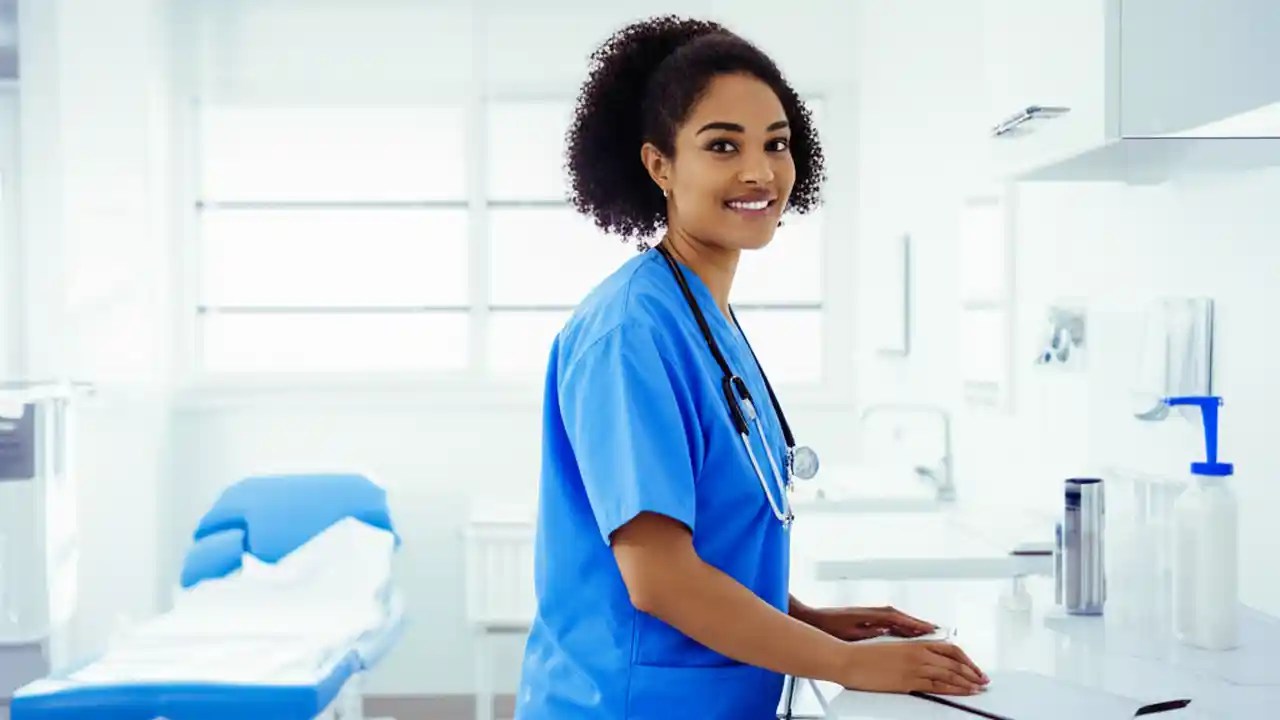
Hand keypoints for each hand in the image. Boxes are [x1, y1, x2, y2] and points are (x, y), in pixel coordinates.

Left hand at [807, 605, 936, 640]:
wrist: (814, 619)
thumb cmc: (829, 626)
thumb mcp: (850, 632)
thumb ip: (870, 631)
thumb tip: (886, 629)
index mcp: (871, 614)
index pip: (899, 618)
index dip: (915, 624)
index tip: (930, 629)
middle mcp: (873, 612)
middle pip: (902, 617)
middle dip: (918, 623)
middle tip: (936, 630)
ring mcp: (871, 614)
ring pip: (897, 618)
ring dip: (912, 624)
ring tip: (927, 631)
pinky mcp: (868, 618)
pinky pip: (891, 621)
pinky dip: (902, 625)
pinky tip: (907, 632)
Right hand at [841, 641, 988, 695]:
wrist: (850, 660)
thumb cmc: (866, 656)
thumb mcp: (894, 650)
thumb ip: (912, 654)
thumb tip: (927, 661)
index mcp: (915, 644)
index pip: (950, 649)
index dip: (966, 659)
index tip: (974, 667)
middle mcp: (918, 654)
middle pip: (954, 662)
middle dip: (972, 672)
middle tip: (983, 679)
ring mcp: (914, 667)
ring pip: (949, 674)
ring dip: (968, 681)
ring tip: (979, 687)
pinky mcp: (908, 681)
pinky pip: (937, 686)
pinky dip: (954, 689)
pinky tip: (963, 692)